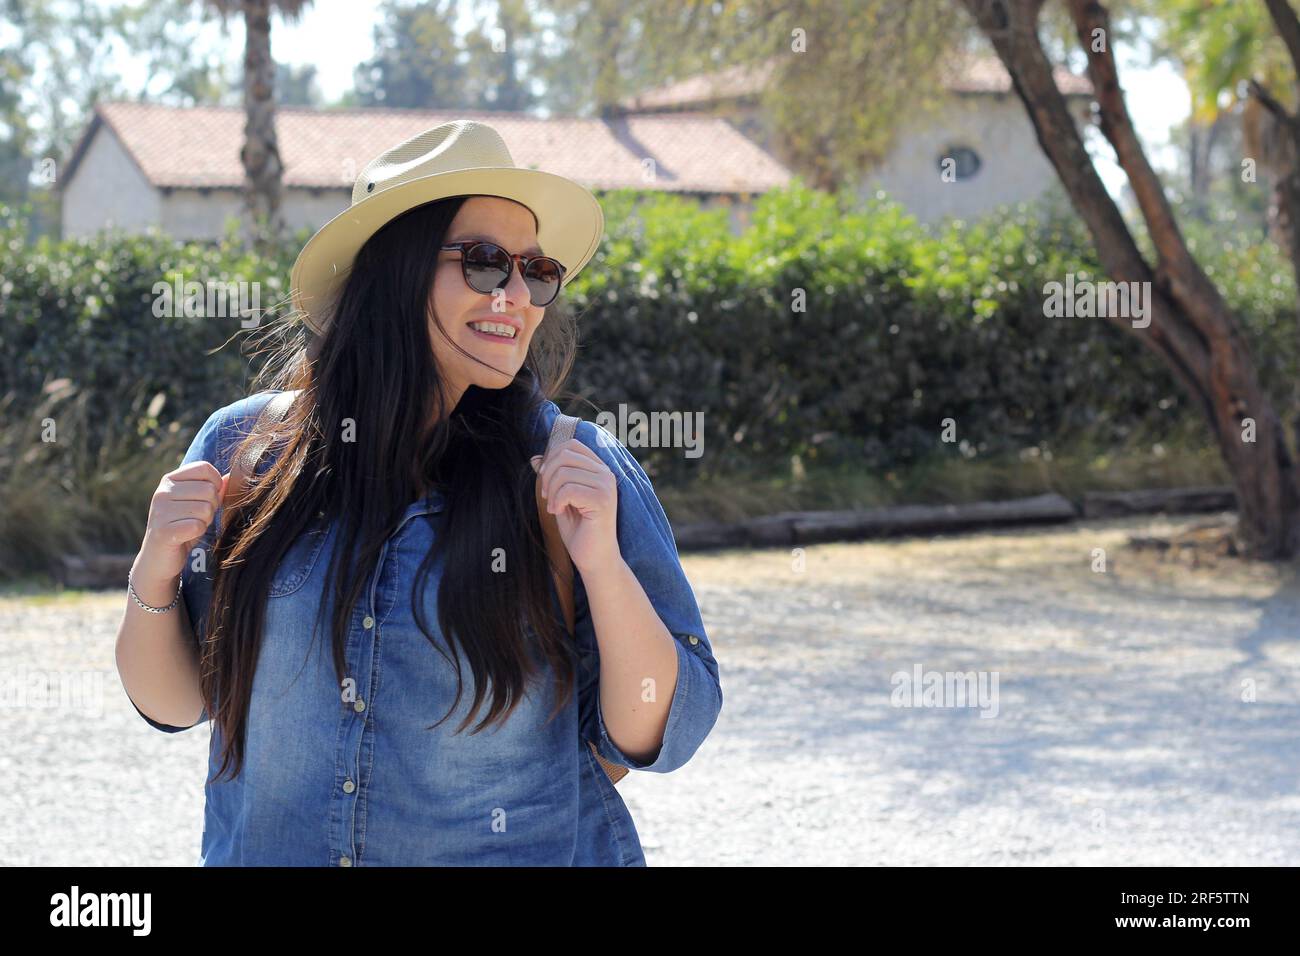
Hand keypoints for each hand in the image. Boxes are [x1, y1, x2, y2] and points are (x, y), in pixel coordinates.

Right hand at [134, 460, 226, 586]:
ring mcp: (160, 511)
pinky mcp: (163, 531)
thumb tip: (231, 476)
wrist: (159, 557)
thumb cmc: (183, 526)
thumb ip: (214, 489)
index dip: (216, 484)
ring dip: (205, 521)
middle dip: (211, 507)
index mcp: (170, 480)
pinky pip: (197, 526)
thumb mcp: (198, 503)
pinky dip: (198, 533)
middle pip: (209, 489)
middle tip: (197, 517)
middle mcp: (162, 491)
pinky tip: (186, 536)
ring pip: (205, 508)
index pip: (204, 468)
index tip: (207, 499)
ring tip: (190, 526)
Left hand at [531, 439, 619, 572]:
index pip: (571, 445)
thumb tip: (535, 458)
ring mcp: (606, 486)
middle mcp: (606, 473)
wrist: (594, 558)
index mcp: (598, 469)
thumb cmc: (579, 530)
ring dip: (551, 492)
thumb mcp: (560, 498)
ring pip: (565, 473)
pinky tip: (559, 513)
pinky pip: (569, 489)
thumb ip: (552, 477)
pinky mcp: (603, 500)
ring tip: (554, 508)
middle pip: (565, 455)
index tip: (545, 480)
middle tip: (547, 497)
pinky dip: (557, 501)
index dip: (551, 458)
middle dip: (548, 476)